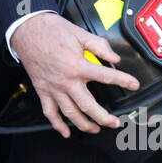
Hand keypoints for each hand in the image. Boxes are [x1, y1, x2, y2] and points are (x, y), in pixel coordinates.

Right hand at [10, 12, 138, 136]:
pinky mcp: (43, 90)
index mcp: (78, 65)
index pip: (106, 76)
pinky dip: (57, 124)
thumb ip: (99, 46)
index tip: (134, 85)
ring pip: (70, 113)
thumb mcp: (80, 33)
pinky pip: (49, 112)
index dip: (123, 81)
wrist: (27, 30)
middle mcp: (66, 80)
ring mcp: (54, 88)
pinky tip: (66, 132)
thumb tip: (115, 58)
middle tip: (114, 122)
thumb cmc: (52, 30)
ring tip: (95, 129)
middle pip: (88, 106)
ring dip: (84, 125)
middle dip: (104, 118)